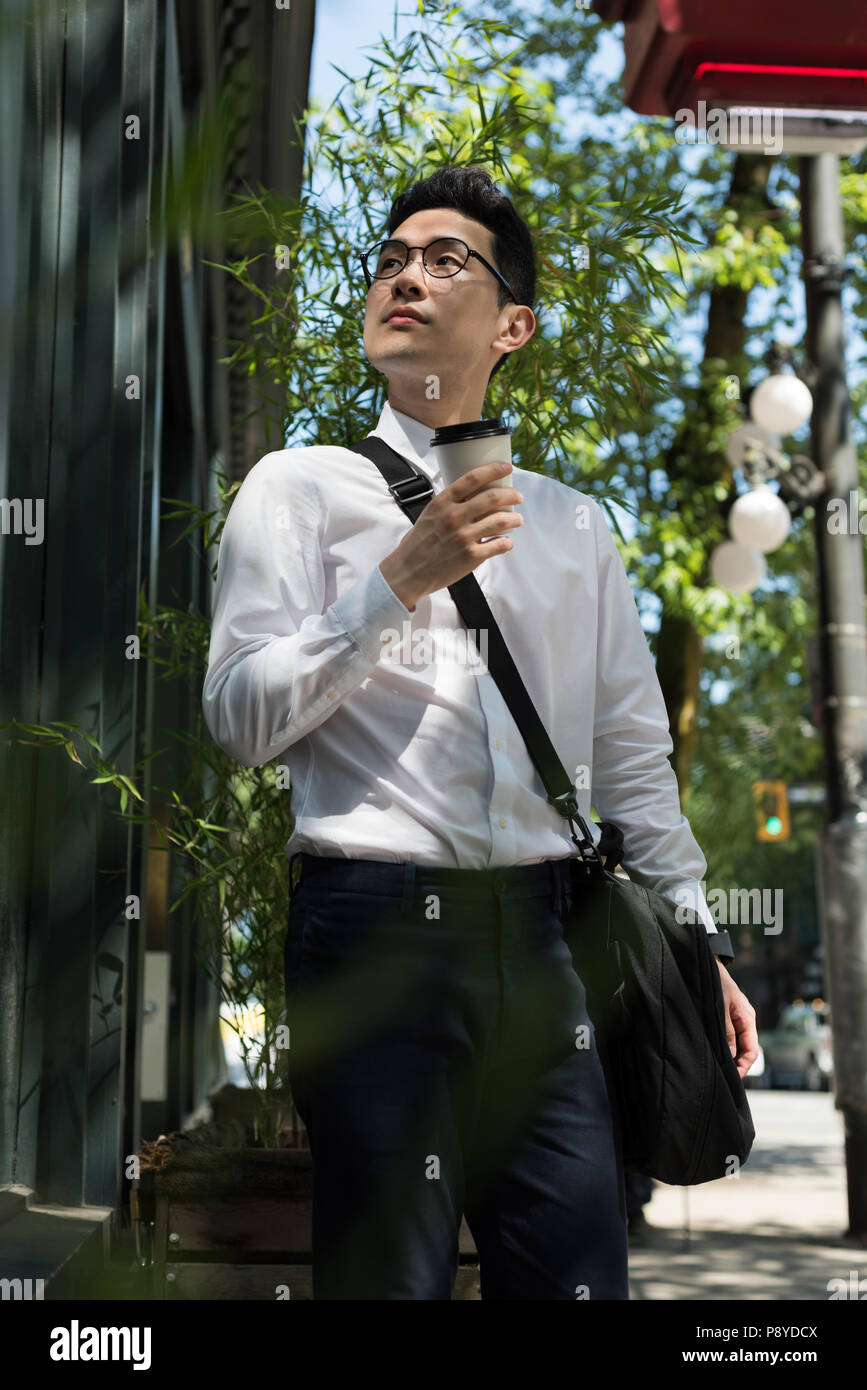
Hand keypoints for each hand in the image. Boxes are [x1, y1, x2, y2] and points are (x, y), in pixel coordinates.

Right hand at [379, 459, 523, 609]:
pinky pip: (499, 545)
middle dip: (511, 495)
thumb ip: (449, 505)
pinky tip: (507, 541)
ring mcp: (464, 537)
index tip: (507, 467)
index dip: (494, 470)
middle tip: (518, 497)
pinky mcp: (471, 557)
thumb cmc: (417, 544)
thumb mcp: (429, 515)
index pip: (472, 478)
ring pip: (501, 520)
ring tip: (518, 519)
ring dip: (514, 518)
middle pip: (492, 497)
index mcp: (442, 503)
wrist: (408, 572)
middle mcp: (454, 517)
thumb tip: (472, 497)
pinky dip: (507, 542)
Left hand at [716, 958, 758, 1078]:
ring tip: (717, 1068)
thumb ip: (726, 1032)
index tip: (732, 1077)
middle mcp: (745, 1020)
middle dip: (737, 1064)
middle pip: (746, 1049)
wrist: (707, 964)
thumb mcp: (721, 1008)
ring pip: (737, 1044)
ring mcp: (737, 1018)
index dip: (744, 1066)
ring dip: (729, 1056)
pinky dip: (724, 1046)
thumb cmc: (716, 983)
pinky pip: (729, 1036)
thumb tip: (730, 1057)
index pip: (752, 1050)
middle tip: (723, 1078)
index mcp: (748, 1018)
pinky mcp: (728, 1016)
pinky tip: (714, 1052)